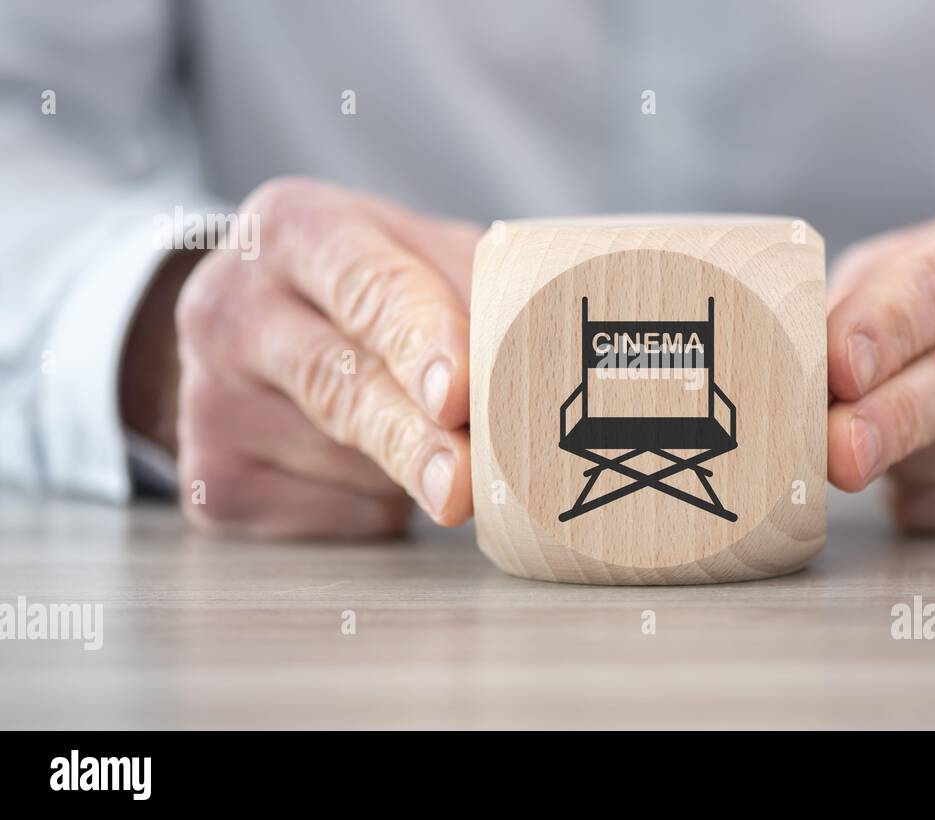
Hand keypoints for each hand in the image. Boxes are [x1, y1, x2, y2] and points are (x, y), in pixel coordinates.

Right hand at [168, 177, 479, 536]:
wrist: (255, 328)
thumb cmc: (370, 288)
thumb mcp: (423, 257)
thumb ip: (479, 296)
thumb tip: (545, 370)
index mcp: (294, 230)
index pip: (365, 287)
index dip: (418, 341)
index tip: (457, 393)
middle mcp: (229, 308)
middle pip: (337, 385)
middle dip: (412, 437)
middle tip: (467, 481)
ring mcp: (207, 400)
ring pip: (339, 460)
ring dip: (411, 473)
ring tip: (434, 442)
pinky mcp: (212, 478)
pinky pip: (324, 514)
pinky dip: (379, 507)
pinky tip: (380, 473)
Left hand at [827, 192, 934, 531]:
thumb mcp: (919, 265)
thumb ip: (856, 305)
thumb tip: (793, 372)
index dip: (886, 330)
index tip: (838, 370)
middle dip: (892, 418)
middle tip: (831, 449)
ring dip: (896, 458)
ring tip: (876, 433)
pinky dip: (923, 495)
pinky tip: (924, 468)